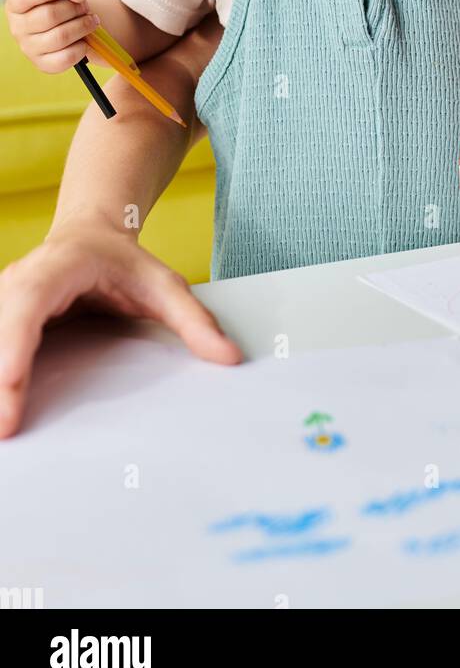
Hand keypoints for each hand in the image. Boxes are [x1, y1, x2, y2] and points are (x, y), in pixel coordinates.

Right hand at [0, 224, 242, 438]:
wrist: (92, 235)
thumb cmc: (122, 261)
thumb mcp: (165, 284)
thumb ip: (195, 320)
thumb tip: (229, 357)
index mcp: (54, 269)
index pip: (27, 305)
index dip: (13, 346)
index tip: (10, 382)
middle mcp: (16, 285)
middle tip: (5, 432)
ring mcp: (3, 304)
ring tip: (4, 431)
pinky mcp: (1, 323)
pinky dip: (0, 382)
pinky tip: (5, 414)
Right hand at [4, 0, 99, 72]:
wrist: (70, 23)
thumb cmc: (62, 0)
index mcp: (15, 4)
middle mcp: (17, 27)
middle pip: (50, 16)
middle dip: (74, 8)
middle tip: (84, 7)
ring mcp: (29, 48)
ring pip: (61, 36)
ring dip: (83, 26)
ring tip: (91, 20)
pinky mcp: (43, 64)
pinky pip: (66, 57)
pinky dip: (82, 47)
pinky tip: (84, 39)